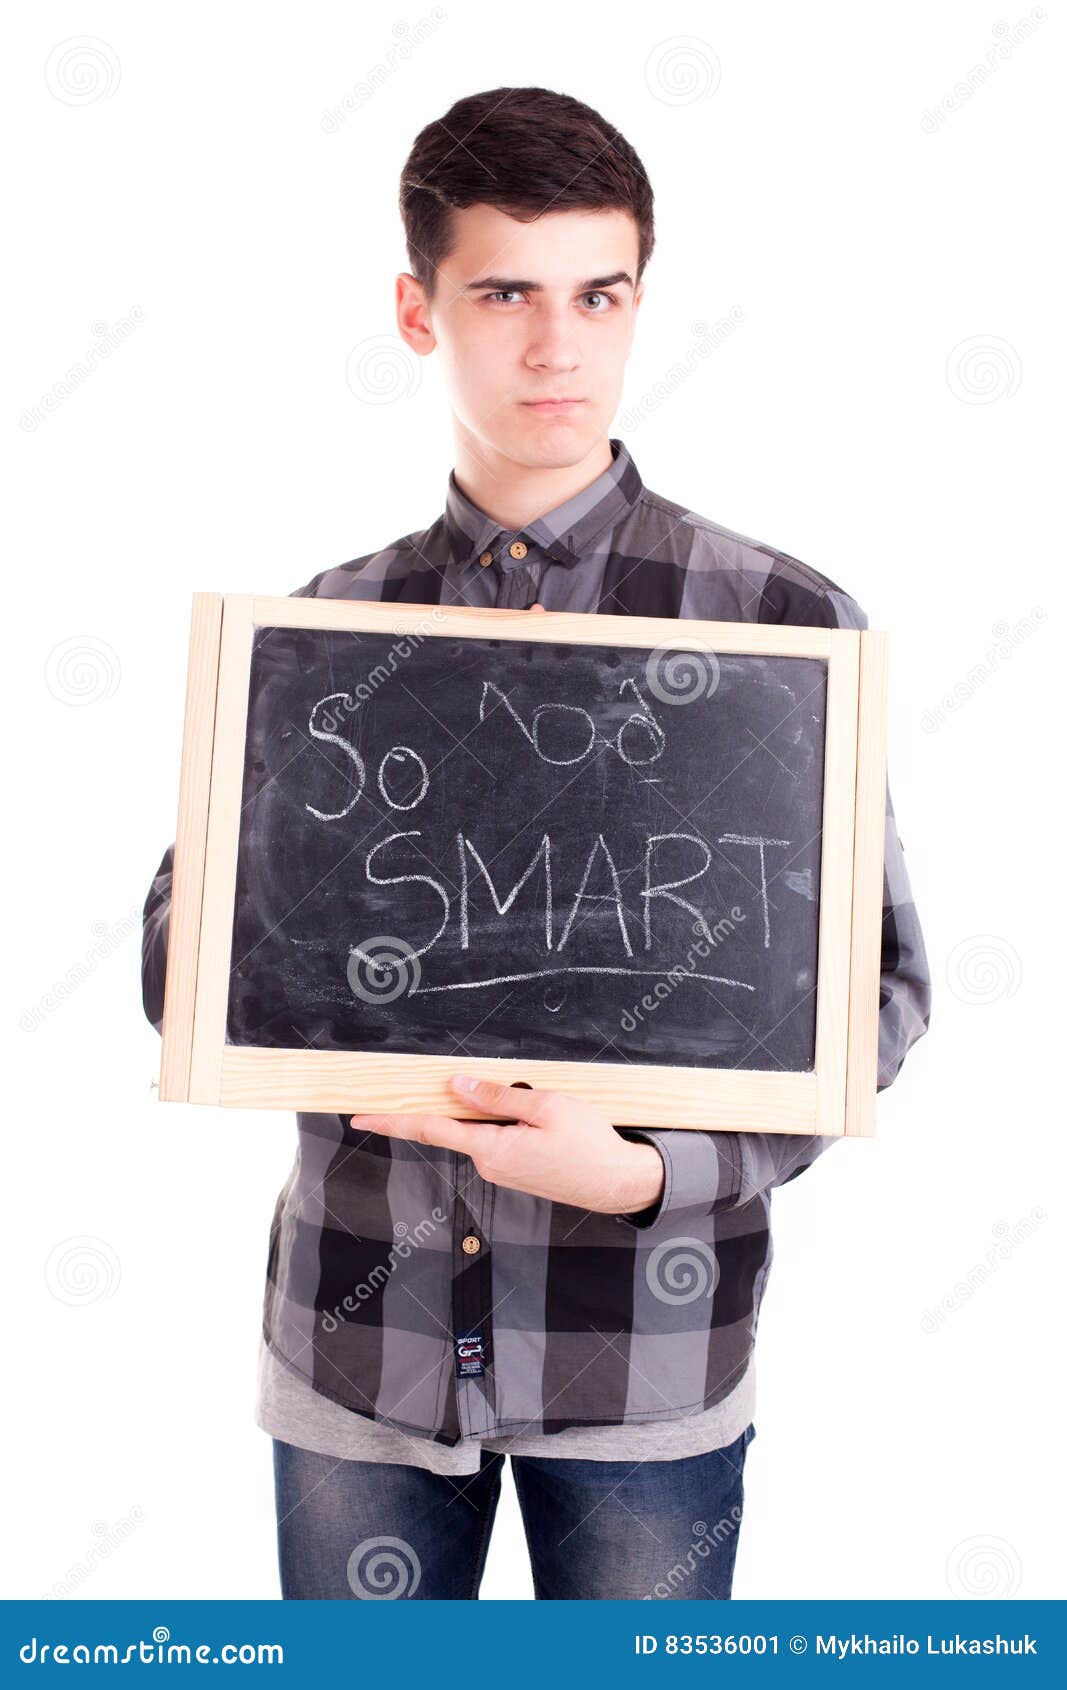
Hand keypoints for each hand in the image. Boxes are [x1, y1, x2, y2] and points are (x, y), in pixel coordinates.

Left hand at [350, 1075, 664, 1216]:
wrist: (618, 1182)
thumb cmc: (588, 1143)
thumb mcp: (546, 1106)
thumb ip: (497, 1097)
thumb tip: (457, 1084)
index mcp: (491, 1148)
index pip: (430, 1129)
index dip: (391, 1120)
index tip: (359, 1116)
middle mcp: (489, 1164)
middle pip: (457, 1125)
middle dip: (458, 1102)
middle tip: (460, 1086)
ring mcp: (502, 1171)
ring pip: (481, 1132)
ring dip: (494, 1114)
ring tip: (541, 1108)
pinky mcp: (516, 1171)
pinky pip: (497, 1141)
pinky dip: (503, 1125)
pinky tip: (535, 1119)